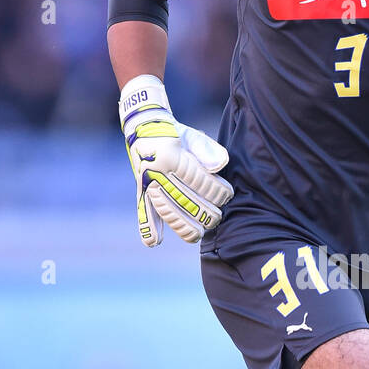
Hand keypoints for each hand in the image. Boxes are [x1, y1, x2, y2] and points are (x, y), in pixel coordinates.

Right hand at [119, 75, 232, 246]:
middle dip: (205, 212)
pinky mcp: (141, 189)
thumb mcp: (193, 136)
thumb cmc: (176, 133)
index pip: (199, 181)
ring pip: (167, 210)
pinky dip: (147, 227)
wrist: (143, 126)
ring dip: (183, 225)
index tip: (227, 195)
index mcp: (171, 156)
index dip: (216, 191)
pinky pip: (142, 210)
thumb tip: (220, 166)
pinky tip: (154, 242)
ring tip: (198, 234)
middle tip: (217, 217)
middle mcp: (156, 171)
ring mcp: (147, 182)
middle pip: (185, 200)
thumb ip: (208, 151)